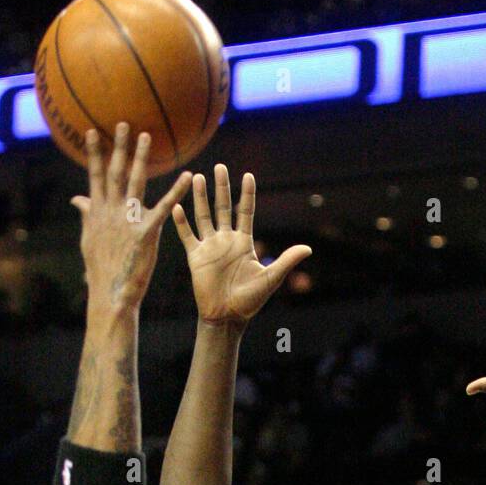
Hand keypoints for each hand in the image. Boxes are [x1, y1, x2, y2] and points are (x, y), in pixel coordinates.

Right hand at [71, 125, 191, 316]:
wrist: (110, 294)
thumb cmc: (101, 270)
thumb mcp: (89, 239)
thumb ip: (86, 215)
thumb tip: (77, 199)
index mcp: (97, 212)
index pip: (95, 176)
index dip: (94, 154)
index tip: (93, 131)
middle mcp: (110, 211)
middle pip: (114, 172)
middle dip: (118, 148)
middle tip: (123, 123)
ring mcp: (127, 220)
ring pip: (135, 182)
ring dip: (141, 159)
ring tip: (147, 136)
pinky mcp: (145, 232)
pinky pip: (163, 207)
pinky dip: (176, 191)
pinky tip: (188, 176)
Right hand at [172, 164, 310, 327]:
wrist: (227, 317)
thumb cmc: (249, 301)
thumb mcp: (271, 278)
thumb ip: (287, 260)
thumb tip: (308, 248)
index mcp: (244, 243)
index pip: (246, 212)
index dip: (247, 194)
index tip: (248, 175)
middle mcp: (226, 241)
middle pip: (223, 207)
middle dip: (221, 187)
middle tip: (219, 167)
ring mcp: (210, 247)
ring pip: (204, 216)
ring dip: (200, 198)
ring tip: (196, 177)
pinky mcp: (195, 257)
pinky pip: (187, 235)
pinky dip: (181, 222)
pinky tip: (177, 206)